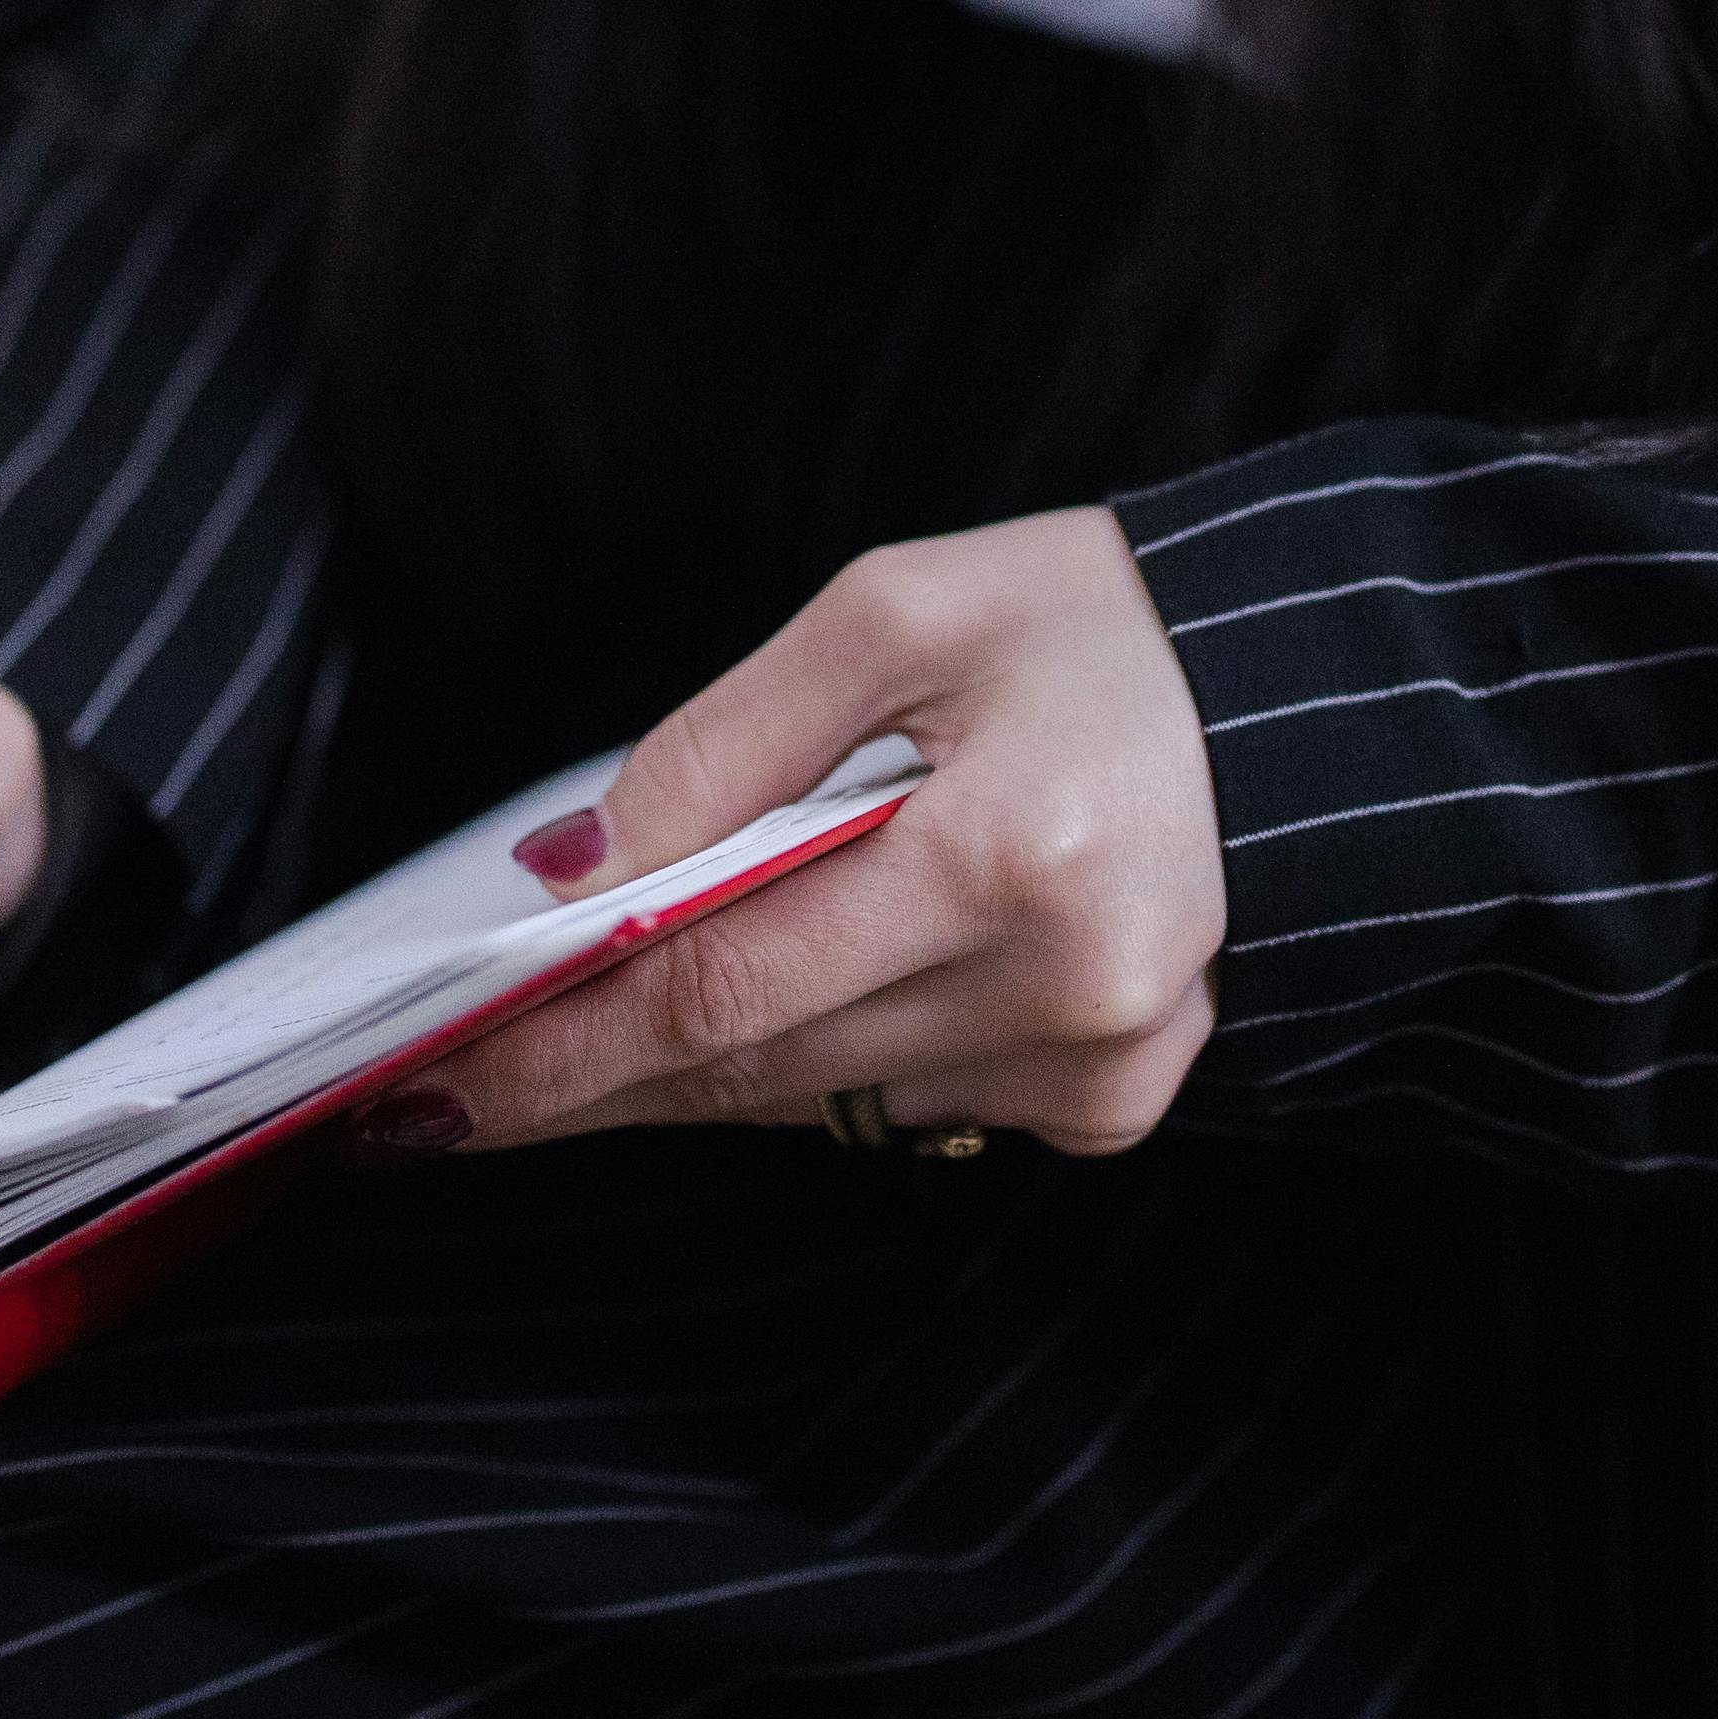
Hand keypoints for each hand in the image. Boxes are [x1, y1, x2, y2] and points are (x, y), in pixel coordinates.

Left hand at [407, 506, 1223, 1161]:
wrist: (1291, 693)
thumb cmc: (1088, 625)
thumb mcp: (896, 613)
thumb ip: (725, 746)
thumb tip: (574, 875)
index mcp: (1012, 855)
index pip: (728, 987)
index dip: (565, 1048)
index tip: (426, 1089)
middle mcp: (1067, 990)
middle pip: (758, 1067)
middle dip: (589, 1075)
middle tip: (437, 1097)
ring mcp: (1100, 1067)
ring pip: (822, 1097)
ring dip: (694, 1069)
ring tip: (568, 1044)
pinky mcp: (1113, 1104)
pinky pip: (909, 1103)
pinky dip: (825, 1056)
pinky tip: (783, 999)